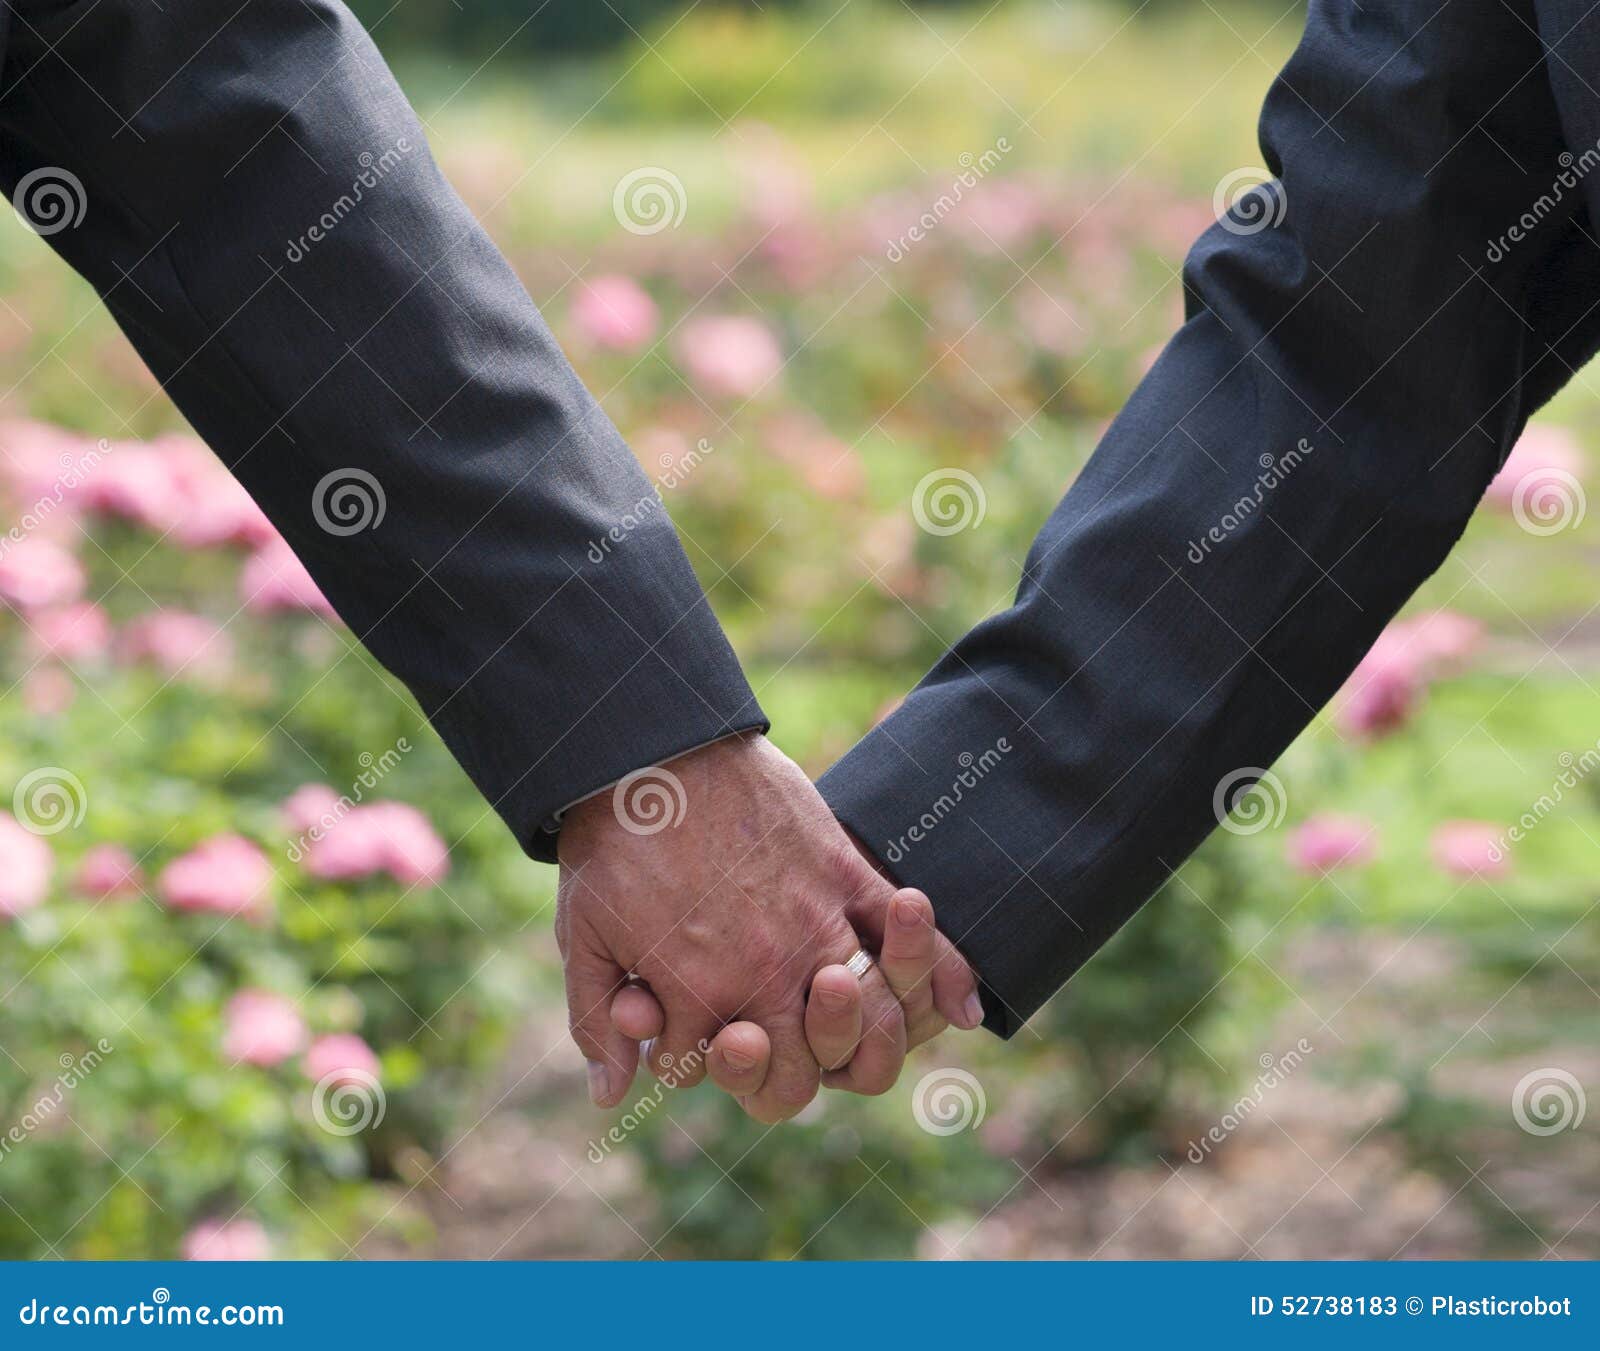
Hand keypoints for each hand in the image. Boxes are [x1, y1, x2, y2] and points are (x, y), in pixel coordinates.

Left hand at [611, 844, 983, 1104]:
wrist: (652, 749)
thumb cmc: (614, 846)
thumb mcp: (586, 938)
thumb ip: (599, 1022)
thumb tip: (612, 1097)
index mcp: (702, 996)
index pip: (721, 1075)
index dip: (700, 1060)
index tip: (690, 1028)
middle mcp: (769, 973)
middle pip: (807, 1071)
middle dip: (786, 1073)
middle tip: (766, 1041)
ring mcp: (815, 923)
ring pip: (871, 1019)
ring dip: (868, 1039)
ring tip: (845, 1028)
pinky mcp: (845, 873)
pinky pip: (909, 938)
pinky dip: (945, 977)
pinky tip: (966, 1012)